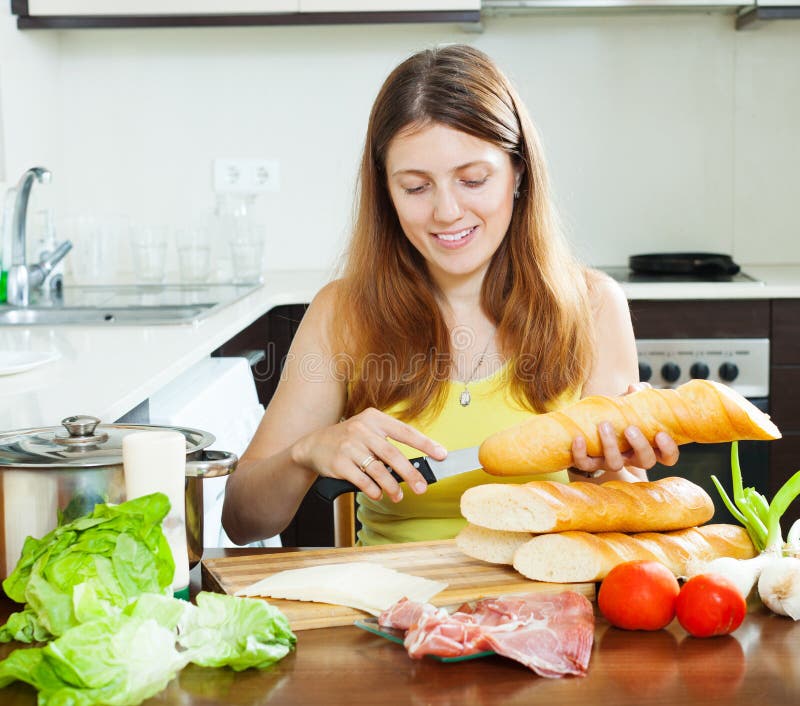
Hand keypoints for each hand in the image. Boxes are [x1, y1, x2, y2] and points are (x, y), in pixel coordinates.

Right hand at [291, 407, 446, 502]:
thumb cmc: (348, 440)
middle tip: (422, 487)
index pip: (405, 431)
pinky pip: (362, 480)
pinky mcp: (339, 463)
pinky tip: (378, 494)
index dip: (425, 444)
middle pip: (392, 454)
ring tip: (398, 496)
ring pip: (378, 469)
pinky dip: (373, 490)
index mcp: (374, 418)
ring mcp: (349, 446)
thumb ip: (388, 444)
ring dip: (391, 486)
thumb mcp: (367, 432)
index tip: (442, 455)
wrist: (313, 445)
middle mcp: (362, 429)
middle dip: (410, 473)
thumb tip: (416, 466)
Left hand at [570, 383, 679, 478]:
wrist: (591, 424)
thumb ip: (639, 394)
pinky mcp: (591, 463)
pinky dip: (580, 453)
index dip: (668, 449)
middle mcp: (633, 458)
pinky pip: (585, 464)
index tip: (660, 434)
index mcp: (648, 445)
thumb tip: (636, 388)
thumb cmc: (618, 415)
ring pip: (615, 464)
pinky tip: (578, 438)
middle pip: (645, 462)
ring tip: (604, 425)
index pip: (668, 457)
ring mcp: (612, 462)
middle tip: (630, 428)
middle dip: (640, 445)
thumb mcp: (630, 403)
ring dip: (610, 445)